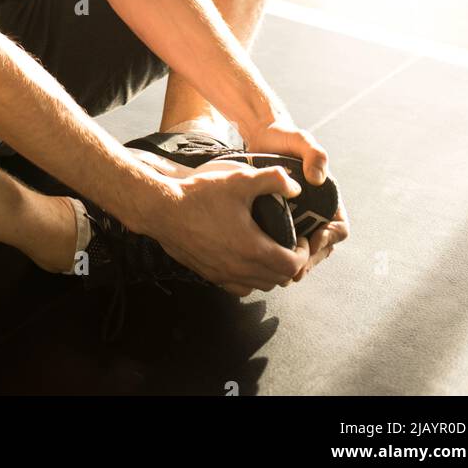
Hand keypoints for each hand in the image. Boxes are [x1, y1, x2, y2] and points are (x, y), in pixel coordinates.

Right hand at [146, 159, 308, 293]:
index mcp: (253, 249)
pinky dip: (250, 279)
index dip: (303, 254)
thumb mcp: (240, 180)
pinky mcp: (210, 275)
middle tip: (291, 244)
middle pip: (279, 280)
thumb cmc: (200, 196)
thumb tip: (295, 186)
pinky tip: (246, 259)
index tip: (302, 240)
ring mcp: (223, 275)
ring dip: (271, 273)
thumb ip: (272, 180)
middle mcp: (240, 269)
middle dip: (290, 263)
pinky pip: (240, 288)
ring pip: (260, 286)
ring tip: (272, 251)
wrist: (163, 210)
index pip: (292, 266)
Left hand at [241, 111, 349, 275]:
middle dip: (310, 261)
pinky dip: (279, 256)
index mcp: (328, 198)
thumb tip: (318, 178)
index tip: (313, 242)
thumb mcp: (301, 139)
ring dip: (295, 265)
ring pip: (304, 252)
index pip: (339, 228)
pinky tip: (265, 262)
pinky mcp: (280, 221)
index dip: (329, 239)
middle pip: (322, 248)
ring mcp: (299, 219)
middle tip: (293, 272)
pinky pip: (285, 245)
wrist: (261, 137)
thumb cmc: (286, 137)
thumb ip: (314, 153)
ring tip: (280, 274)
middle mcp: (316, 212)